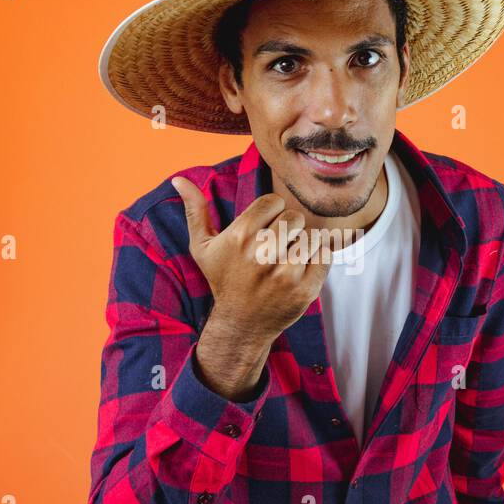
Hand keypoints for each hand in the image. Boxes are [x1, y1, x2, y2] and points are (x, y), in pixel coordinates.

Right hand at [172, 175, 332, 398]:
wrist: (241, 324)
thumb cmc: (223, 278)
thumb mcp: (202, 246)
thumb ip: (195, 211)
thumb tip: (179, 179)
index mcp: (240, 237)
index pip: (274, 201)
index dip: (271, 213)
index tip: (263, 229)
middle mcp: (263, 255)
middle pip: (294, 217)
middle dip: (288, 228)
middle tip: (276, 245)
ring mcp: (286, 275)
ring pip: (311, 235)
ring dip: (302, 243)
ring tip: (287, 257)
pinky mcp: (305, 291)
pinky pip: (325, 255)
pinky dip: (317, 258)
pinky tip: (301, 268)